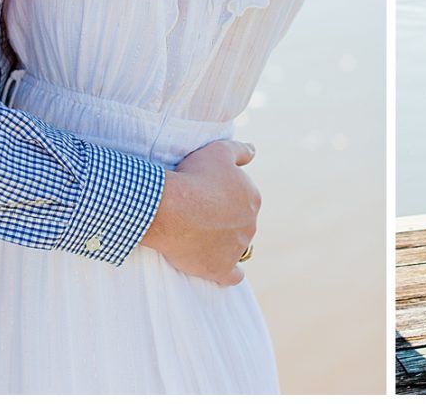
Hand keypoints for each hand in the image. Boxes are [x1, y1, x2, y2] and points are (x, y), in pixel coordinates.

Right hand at [139, 139, 259, 285]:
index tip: (206, 195)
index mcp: (253, 198)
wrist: (171, 208)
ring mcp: (237, 248)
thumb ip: (240, 150)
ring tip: (199, 237)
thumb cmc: (194, 176)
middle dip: (223, 220)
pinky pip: (232, 276)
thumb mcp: (219, 151)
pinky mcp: (221, 269)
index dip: (224, 197)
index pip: (243, 199)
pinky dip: (229, 273)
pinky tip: (220, 268)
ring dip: (223, 244)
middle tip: (197, 215)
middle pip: (239, 223)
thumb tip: (254, 151)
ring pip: (236, 247)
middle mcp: (250, 224)